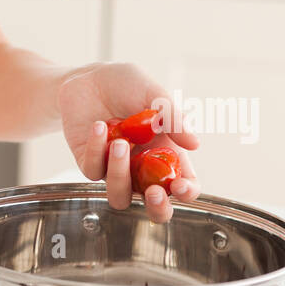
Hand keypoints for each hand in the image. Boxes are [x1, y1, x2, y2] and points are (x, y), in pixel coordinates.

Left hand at [57, 62, 199, 224]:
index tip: (180, 184)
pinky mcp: (89, 163)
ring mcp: (116, 169)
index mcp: (167, 154)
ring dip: (121, 174)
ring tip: (120, 143)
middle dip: (158, 208)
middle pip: (156, 208)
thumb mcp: (154, 93)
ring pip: (120, 197)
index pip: (185, 185)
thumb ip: (174, 117)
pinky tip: (99, 126)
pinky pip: (94, 171)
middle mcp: (144, 168)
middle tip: (154, 192)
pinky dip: (96, 149)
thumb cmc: (127, 85)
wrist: (89, 77)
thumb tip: (195, 144)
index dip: (187, 192)